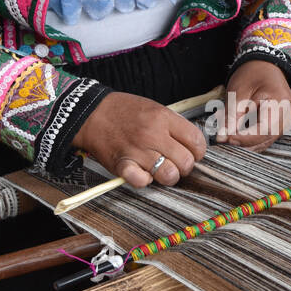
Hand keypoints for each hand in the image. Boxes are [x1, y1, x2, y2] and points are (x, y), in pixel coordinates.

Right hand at [72, 92, 207, 188]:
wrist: (92, 113)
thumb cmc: (124, 112)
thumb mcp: (154, 108)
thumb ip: (174, 126)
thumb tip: (193, 146)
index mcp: (164, 118)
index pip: (197, 141)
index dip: (198, 151)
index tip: (192, 153)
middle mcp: (153, 134)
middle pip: (186, 162)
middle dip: (184, 167)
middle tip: (175, 163)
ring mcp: (138, 151)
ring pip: (169, 175)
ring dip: (167, 176)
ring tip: (160, 170)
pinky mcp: (122, 164)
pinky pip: (142, 182)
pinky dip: (145, 181)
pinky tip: (142, 173)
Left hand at [218, 60, 290, 148]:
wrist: (264, 66)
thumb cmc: (252, 74)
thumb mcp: (237, 92)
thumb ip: (230, 116)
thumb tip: (222, 138)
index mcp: (280, 102)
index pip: (265, 129)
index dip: (245, 138)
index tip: (226, 138)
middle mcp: (288, 114)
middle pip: (265, 138)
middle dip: (243, 141)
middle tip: (223, 136)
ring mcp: (286, 121)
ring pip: (264, 141)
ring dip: (245, 142)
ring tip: (228, 129)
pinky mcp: (280, 124)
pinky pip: (265, 138)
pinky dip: (250, 138)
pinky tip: (237, 130)